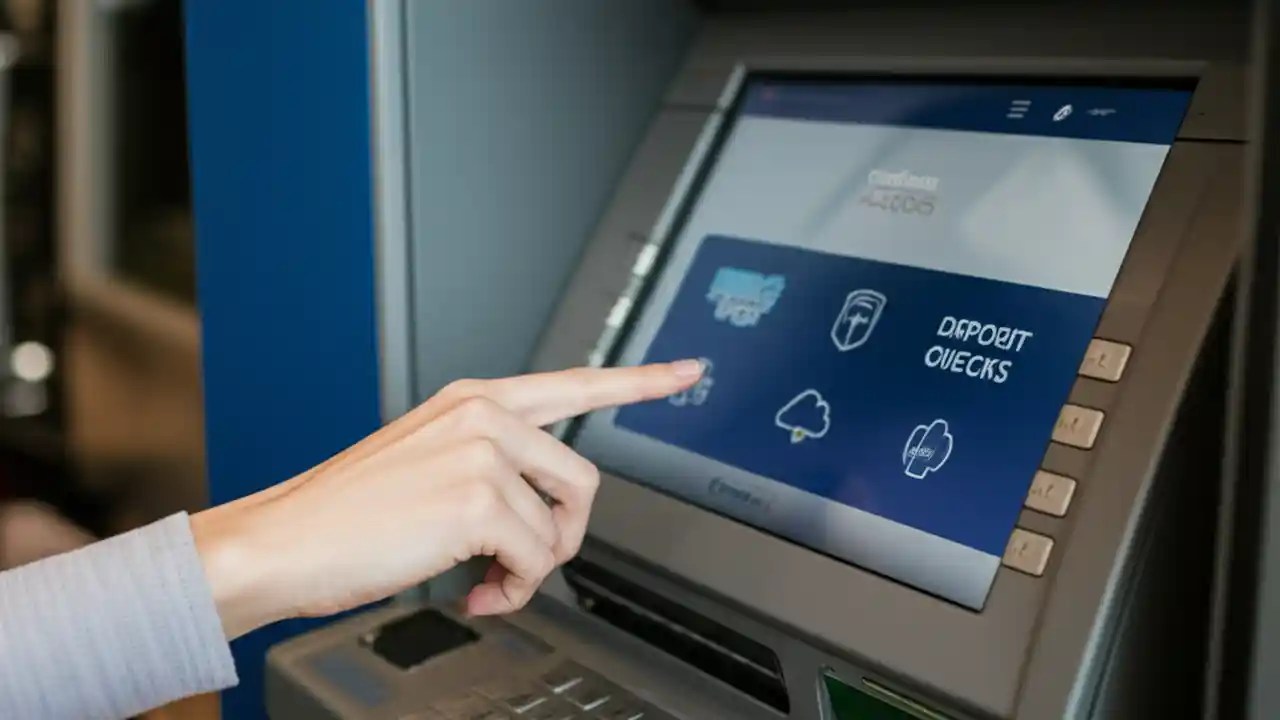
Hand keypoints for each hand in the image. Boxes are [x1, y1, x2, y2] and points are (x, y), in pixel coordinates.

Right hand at [190, 361, 702, 638]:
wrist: (284, 542)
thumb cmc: (349, 514)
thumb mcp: (428, 465)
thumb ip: (494, 469)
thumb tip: (543, 517)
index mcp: (475, 401)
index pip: (576, 381)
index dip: (640, 381)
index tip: (688, 372)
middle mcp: (485, 414)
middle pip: (582, 481)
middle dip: (560, 538)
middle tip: (515, 565)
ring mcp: (482, 451)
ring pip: (561, 527)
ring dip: (529, 569)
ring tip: (483, 579)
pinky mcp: (477, 497)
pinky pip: (537, 560)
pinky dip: (511, 591)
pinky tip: (471, 593)